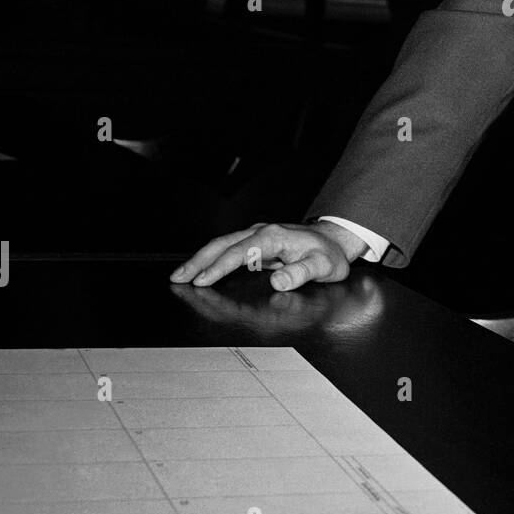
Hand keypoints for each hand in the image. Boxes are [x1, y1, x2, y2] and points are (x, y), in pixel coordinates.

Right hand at [169, 220, 366, 290]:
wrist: (334, 240)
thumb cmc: (328, 254)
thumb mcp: (323, 267)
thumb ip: (301, 273)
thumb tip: (277, 281)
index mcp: (274, 237)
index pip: (240, 253)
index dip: (219, 267)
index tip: (202, 280)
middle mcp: (262, 233)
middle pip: (223, 245)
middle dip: (198, 261)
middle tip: (178, 278)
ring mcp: (257, 236)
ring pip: (222, 245)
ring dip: (200, 259)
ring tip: (181, 275)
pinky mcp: (256, 243)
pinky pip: (229, 249)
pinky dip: (211, 258)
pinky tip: (201, 269)